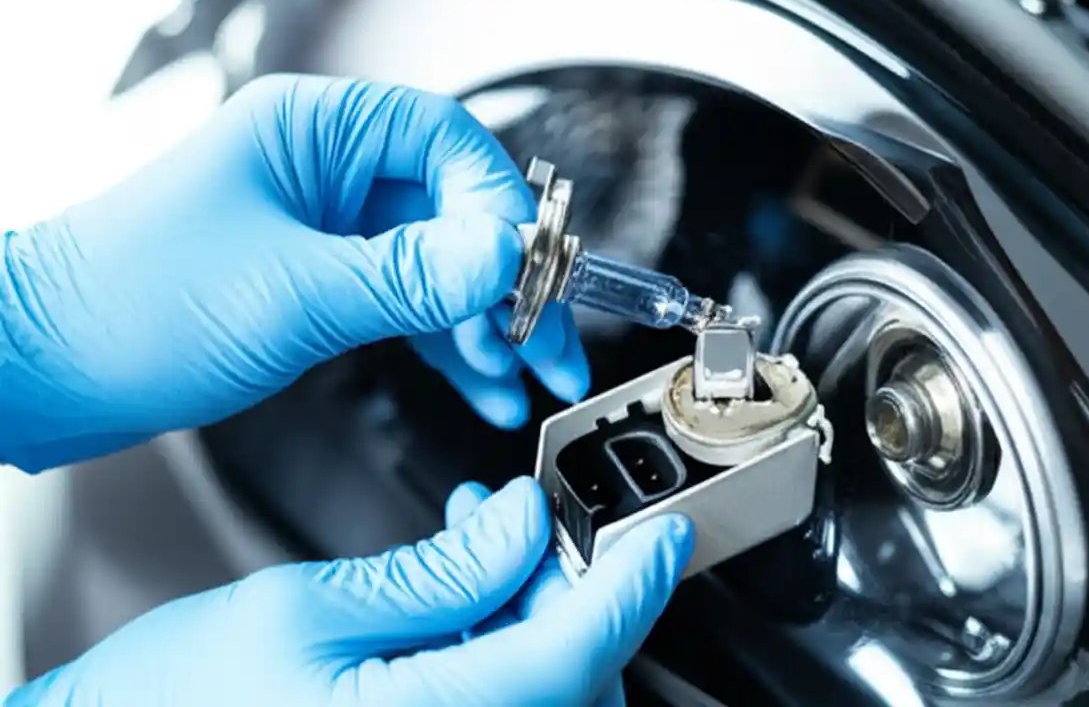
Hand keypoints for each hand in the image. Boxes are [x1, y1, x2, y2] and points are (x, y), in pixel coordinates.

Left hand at [0, 74, 587, 471]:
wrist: (39, 372)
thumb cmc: (128, 309)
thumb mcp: (294, 295)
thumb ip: (413, 275)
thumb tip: (506, 253)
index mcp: (312, 131)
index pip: (448, 144)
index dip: (501, 209)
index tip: (528, 276)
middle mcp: (321, 169)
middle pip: (453, 209)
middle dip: (507, 281)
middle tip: (548, 343)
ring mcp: (320, 228)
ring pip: (435, 263)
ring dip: (484, 323)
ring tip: (526, 378)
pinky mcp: (314, 281)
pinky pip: (402, 303)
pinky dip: (442, 345)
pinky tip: (480, 385)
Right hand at [5, 477, 693, 706]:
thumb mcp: (303, 607)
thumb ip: (437, 571)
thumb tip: (522, 523)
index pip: (581, 651)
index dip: (635, 584)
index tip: (662, 536)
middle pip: (575, 676)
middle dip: (572, 590)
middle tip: (530, 525)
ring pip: (545, 696)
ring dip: (536, 618)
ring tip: (486, 544)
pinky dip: (501, 655)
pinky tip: (464, 600)